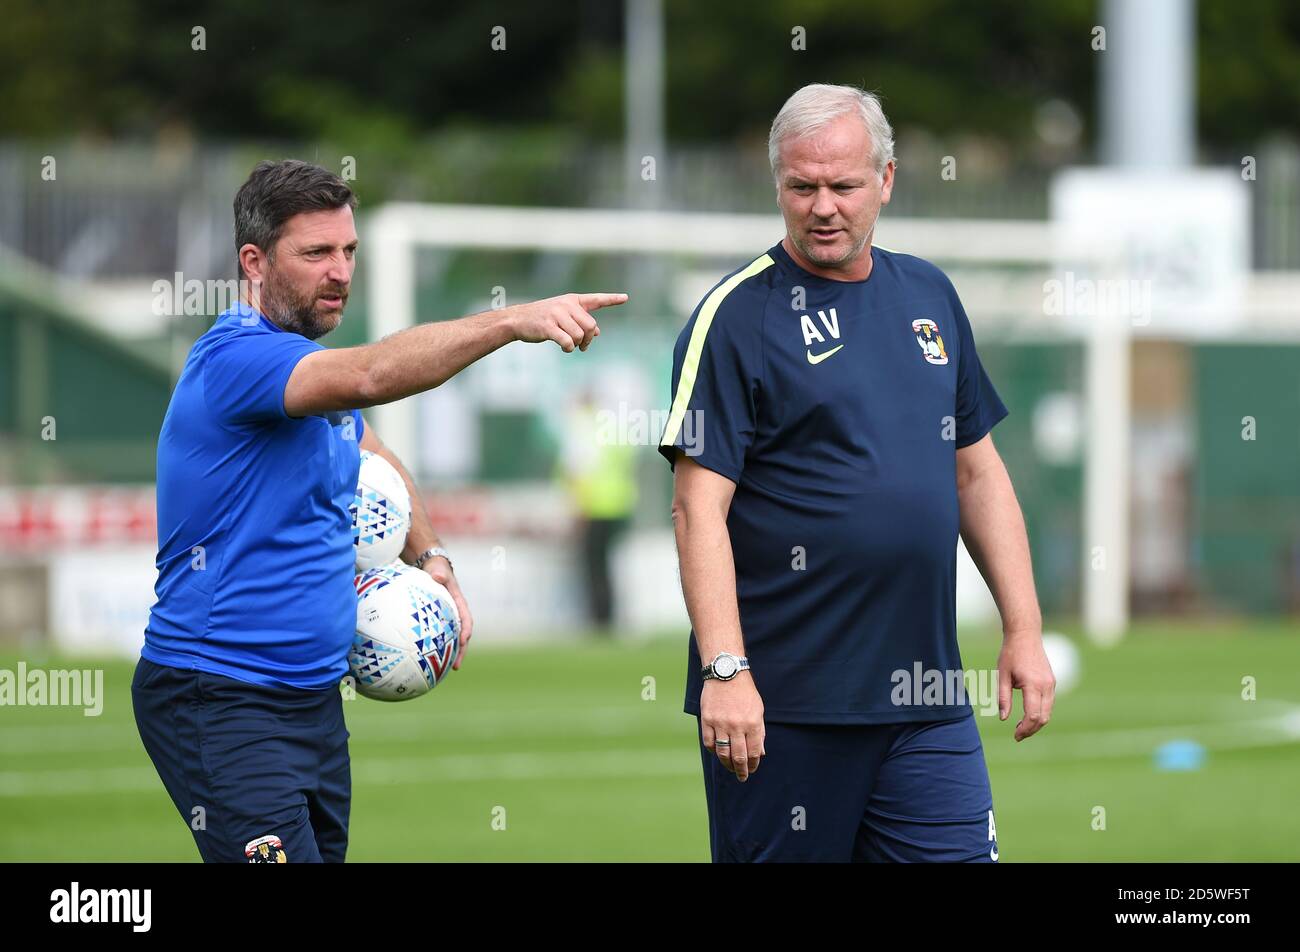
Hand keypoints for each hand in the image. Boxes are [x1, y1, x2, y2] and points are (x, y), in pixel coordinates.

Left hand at [422, 557, 472, 670]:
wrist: (432, 568)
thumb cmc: (436, 569)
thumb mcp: (438, 568)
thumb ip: (438, 572)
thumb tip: (437, 576)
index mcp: (459, 603)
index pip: (466, 619)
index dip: (466, 630)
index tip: (464, 640)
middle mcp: (455, 614)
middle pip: (461, 636)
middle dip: (460, 652)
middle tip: (456, 666)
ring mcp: (447, 619)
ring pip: (450, 640)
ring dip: (449, 655)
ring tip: (442, 672)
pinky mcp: (438, 623)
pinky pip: (437, 637)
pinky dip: (434, 648)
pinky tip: (422, 660)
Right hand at [507, 292, 627, 352]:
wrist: (517, 320)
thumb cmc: (542, 319)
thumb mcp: (563, 316)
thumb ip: (580, 321)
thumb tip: (598, 332)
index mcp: (572, 300)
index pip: (596, 299)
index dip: (611, 299)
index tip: (625, 298)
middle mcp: (566, 305)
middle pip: (590, 326)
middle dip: (588, 339)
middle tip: (583, 346)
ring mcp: (557, 314)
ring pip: (579, 335)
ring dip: (576, 344)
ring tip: (569, 345)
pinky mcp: (548, 326)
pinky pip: (567, 342)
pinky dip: (568, 348)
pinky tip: (565, 348)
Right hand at [700, 674, 764, 780]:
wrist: (726, 673)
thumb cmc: (745, 692)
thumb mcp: (758, 710)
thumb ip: (759, 732)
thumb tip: (760, 753)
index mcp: (752, 723)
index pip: (753, 752)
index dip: (753, 765)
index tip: (752, 770)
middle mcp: (737, 725)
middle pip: (738, 756)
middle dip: (741, 770)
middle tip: (742, 777)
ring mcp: (720, 723)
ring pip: (723, 753)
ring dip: (727, 764)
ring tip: (730, 768)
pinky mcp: (707, 720)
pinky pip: (709, 742)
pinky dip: (713, 751)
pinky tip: (718, 753)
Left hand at [997, 630, 1054, 740]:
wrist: (1025, 635)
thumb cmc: (1010, 654)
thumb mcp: (1002, 675)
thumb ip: (1003, 698)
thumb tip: (1003, 718)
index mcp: (1033, 684)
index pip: (1033, 715)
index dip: (1025, 729)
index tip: (1015, 736)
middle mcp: (1046, 685)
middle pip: (1043, 717)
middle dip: (1031, 730)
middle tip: (1017, 736)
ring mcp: (1051, 683)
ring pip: (1048, 712)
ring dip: (1036, 722)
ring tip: (1020, 727)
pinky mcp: (1052, 682)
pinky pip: (1048, 703)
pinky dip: (1040, 712)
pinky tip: (1027, 714)